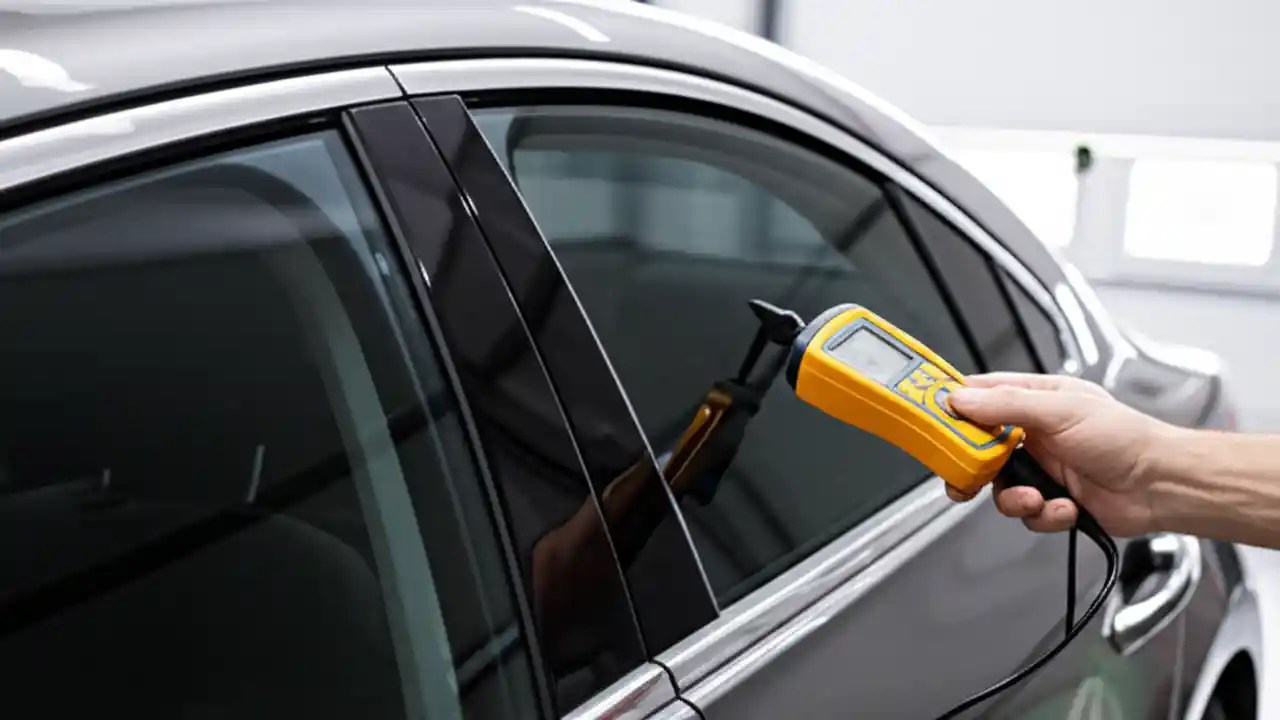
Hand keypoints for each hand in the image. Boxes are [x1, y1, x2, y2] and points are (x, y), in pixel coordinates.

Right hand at [946, 373, 1171, 536]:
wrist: (1161, 486)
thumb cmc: (1126, 438)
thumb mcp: (1060, 410)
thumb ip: (1006, 405)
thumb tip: (962, 399)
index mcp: (1035, 399)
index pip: (980, 397)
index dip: (954, 409)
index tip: (934, 423)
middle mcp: (1035, 433)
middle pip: (980, 449)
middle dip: (975, 467)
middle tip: (969, 475)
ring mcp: (1043, 468)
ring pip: (999, 488)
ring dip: (1015, 499)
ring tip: (1036, 498)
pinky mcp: (1053, 500)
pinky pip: (1027, 513)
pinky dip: (1044, 515)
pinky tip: (1065, 507)